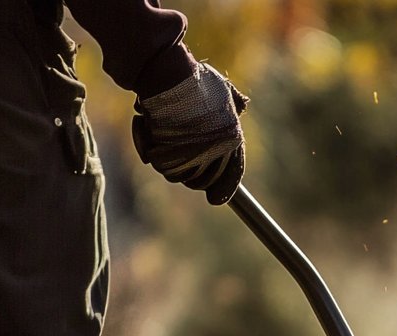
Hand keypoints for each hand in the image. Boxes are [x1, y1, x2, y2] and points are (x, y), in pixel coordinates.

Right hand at [132, 63, 246, 204]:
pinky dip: (158, 159)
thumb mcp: (222, 89)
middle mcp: (217, 151)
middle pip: (205, 181)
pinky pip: (166, 168)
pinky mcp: (171, 154)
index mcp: (233, 139)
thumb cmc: (195, 79)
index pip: (232, 175)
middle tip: (184, 166)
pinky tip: (154, 145)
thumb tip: (242, 105)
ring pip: (184, 177)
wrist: (170, 73)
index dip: (224, 191)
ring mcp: (194, 155)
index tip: (215, 200)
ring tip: (167, 148)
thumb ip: (233, 101)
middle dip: (195, 178)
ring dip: (175, 167)